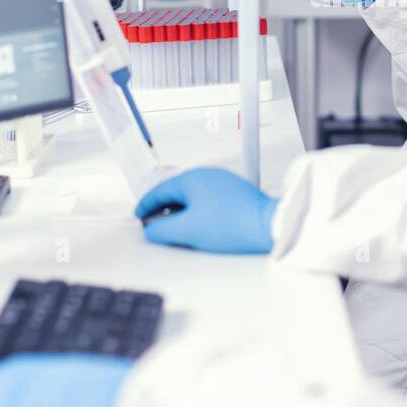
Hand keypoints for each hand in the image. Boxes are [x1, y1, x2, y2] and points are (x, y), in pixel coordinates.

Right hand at [135, 167, 276, 253]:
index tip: (139, 217)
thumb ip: (161, 230)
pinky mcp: (236, 193)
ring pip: (193, 197)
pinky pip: (208, 200)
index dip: (146, 206)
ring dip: (182, 212)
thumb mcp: (187, 231)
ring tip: (178, 231)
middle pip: (177, 192)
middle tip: (156, 227)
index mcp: (192, 178)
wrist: (268, 225)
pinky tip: (200, 227)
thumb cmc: (231, 225)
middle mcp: (208, 175)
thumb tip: (151, 230)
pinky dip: (198, 212)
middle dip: (163, 210)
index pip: (160, 191)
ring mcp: (223, 182)